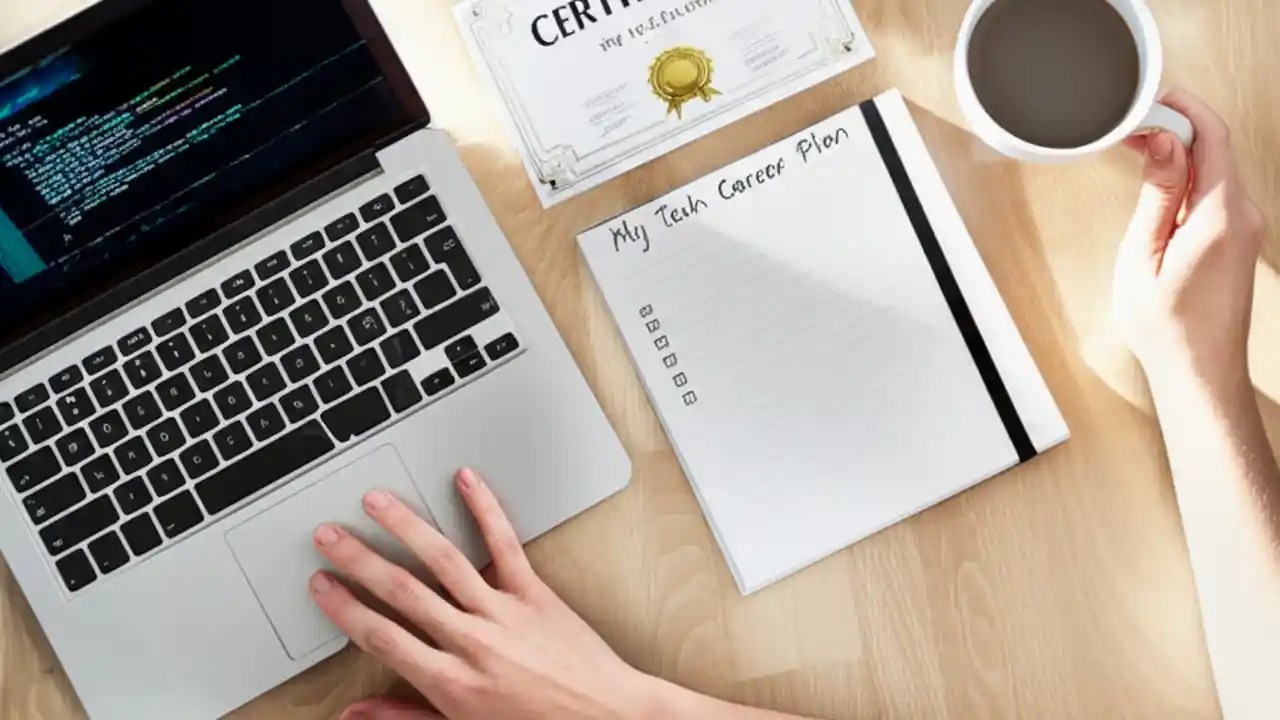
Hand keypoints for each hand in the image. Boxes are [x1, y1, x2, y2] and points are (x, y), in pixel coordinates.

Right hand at [309, 469, 658, 719]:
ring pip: (445, 561)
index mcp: (450, 682)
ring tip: (378, 501)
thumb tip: (352, 714)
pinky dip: (486, 510)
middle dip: (359, 560)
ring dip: (407, 527)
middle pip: (403, 591)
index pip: (381, 637)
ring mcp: (505, 613)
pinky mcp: (537, 594)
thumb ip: (403, 717)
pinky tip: (467, 481)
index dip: (344, 608)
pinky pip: (506, 545)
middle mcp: (473, 643)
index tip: (320, 584)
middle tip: (328, 534)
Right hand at [1113, 89, 1265, 390]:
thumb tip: (1168, 144)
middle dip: (1175, 128)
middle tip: (1131, 129)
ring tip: (1138, 154)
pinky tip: (1159, 185)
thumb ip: (1159, 194)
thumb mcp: (1144, 255)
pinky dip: (1189, 178)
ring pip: (1216, 168)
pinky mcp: (1240, 238)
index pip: (1213, 137)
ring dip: (1180, 154)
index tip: (1147, 105)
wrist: (1198, 370)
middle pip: (1216, 148)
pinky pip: (1217, 192)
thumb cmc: (1166, 326)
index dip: (1182, 110)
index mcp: (1221, 216)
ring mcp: (1247, 227)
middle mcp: (1244, 216)